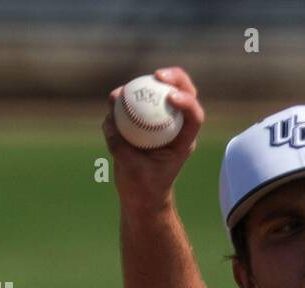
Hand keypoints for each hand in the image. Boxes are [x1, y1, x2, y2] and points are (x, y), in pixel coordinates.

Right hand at [101, 67, 205, 212]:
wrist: (140, 196)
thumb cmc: (143, 187)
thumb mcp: (131, 169)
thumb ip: (120, 146)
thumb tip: (110, 120)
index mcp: (183, 140)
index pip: (194, 116)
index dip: (187, 101)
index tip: (171, 96)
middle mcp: (175, 126)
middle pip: (183, 93)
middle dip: (174, 77)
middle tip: (157, 74)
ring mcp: (159, 121)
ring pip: (159, 92)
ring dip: (143, 84)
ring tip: (122, 92)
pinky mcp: (142, 121)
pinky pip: (136, 102)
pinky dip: (125, 98)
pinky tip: (113, 99)